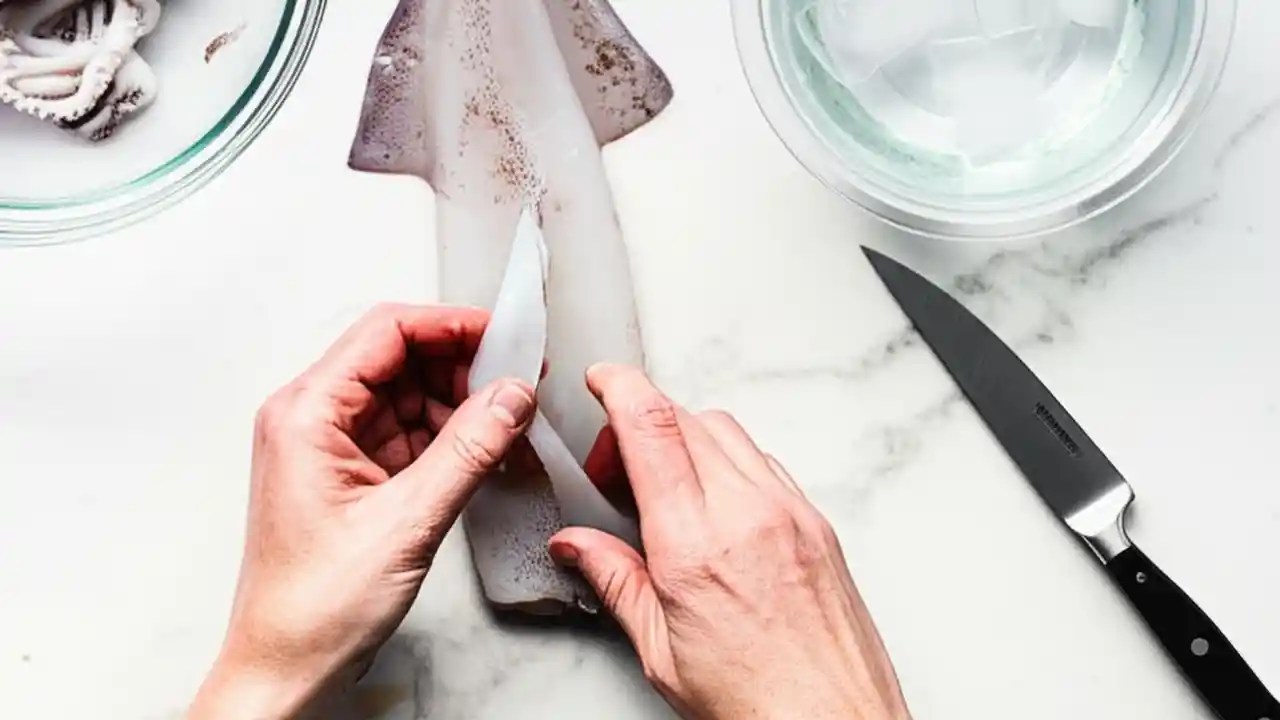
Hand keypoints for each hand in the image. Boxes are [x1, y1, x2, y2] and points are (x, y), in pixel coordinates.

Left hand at [188, 304, 535, 718]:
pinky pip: (407, 433)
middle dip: (460, 365)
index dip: (449, 325)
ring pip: (407, 395)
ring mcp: (330, 447)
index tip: (500, 333)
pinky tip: (481, 450)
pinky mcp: (350, 474)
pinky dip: (447, 437)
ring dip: (458, 403)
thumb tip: (510, 397)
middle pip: (398, 358)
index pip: (385, 332)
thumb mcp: (408, 522)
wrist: (288, 666)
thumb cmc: (314, 607)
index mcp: (306, 414)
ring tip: (505, 423)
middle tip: (514, 380)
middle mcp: (311, 420)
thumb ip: (469, 450)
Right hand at [550, 365, 910, 719]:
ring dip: (686, 438)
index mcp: (696, 545)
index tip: (601, 380)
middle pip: (687, 418)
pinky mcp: (818, 523)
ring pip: (729, 432)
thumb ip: (614, 581)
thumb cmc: (758, 702)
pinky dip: (728, 461)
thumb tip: (575, 545)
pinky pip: (765, 462)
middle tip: (616, 469)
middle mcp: (749, 515)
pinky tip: (711, 504)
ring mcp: (791, 513)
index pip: (654, 427)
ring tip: (664, 489)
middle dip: (641, 422)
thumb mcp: (660, 650)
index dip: (620, 387)